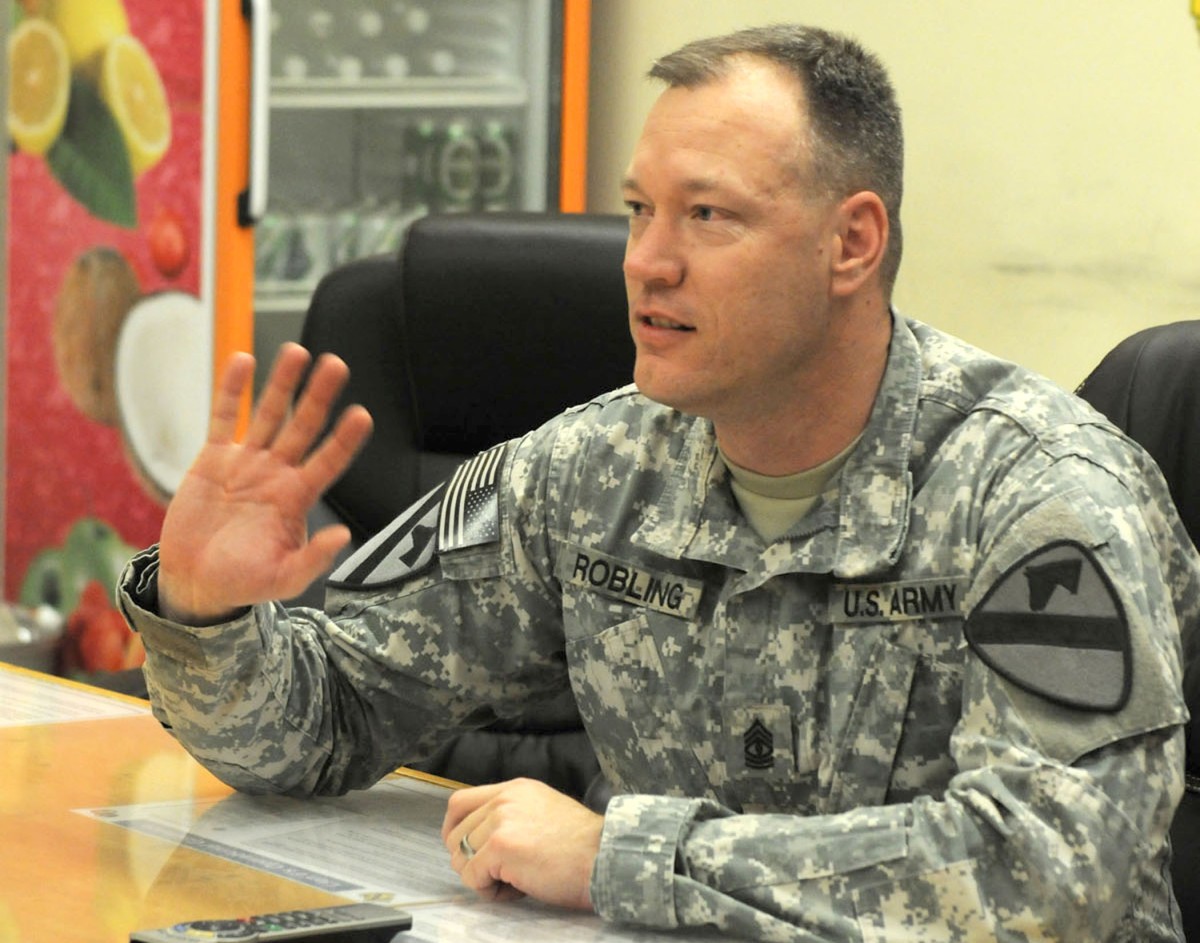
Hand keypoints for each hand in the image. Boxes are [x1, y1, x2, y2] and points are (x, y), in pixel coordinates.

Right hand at [158, 343, 372, 624]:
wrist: (197, 582)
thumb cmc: (245, 583)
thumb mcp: (284, 580)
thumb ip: (313, 560)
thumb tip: (343, 537)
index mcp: (297, 498)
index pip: (329, 461)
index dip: (344, 440)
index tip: (361, 415)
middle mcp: (277, 474)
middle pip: (303, 427)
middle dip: (320, 397)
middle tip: (337, 365)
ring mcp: (247, 462)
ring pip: (269, 414)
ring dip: (283, 383)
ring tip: (297, 351)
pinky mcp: (213, 459)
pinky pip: (224, 417)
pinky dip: (232, 390)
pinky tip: (243, 360)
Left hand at [442, 778, 602, 909]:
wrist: (604, 856)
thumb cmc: (583, 846)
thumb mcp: (544, 812)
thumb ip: (514, 816)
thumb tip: (485, 840)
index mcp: (515, 789)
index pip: (460, 802)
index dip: (454, 830)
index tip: (463, 850)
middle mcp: (504, 799)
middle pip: (455, 833)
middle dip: (469, 861)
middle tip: (499, 875)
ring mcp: (500, 821)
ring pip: (461, 857)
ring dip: (482, 877)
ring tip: (513, 882)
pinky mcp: (500, 846)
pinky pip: (473, 876)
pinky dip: (489, 891)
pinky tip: (516, 889)